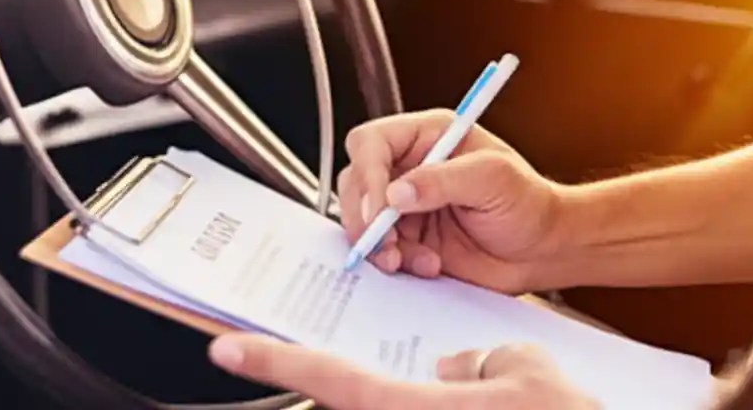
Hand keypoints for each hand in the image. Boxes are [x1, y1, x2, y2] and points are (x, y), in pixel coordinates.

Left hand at [209, 333, 598, 409]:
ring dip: (381, 390)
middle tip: (300, 351)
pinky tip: (465, 397)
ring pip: (381, 409)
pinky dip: (408, 400)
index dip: (274, 360)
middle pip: (349, 403)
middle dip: (329, 379)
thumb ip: (479, 362)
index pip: (329, 380)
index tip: (226, 347)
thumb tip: (454, 368)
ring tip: (452, 377)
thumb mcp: (526, 370)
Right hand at [338, 109, 568, 292]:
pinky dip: (396, 261)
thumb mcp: (494, 180)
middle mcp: (410, 167)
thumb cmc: (529, 203)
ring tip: (413, 260)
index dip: (367, 173)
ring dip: (380, 245)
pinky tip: (428, 264)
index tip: (380, 208)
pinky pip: (380, 249)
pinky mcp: (408, 238)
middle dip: (365, 216)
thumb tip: (396, 192)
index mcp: (428, 137)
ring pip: (362, 219)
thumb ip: (444, 181)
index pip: (372, 143)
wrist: (543, 250)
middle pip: (355, 181)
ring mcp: (405, 204)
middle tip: (384, 244)